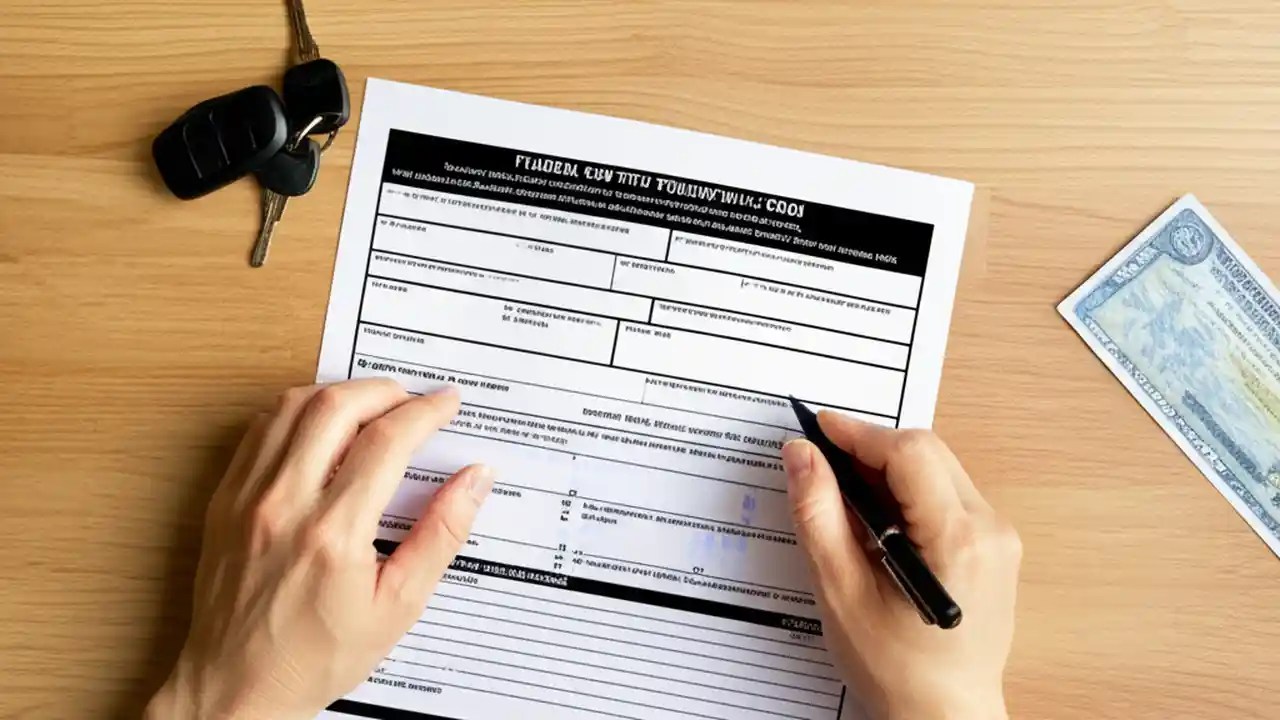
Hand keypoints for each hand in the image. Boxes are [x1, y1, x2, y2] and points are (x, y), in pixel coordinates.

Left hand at [144, 379, 493, 719]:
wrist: (236, 688)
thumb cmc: (315, 656)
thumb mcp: (398, 606)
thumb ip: (441, 535)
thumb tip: (475, 479)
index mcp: (334, 534)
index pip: (387, 442)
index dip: (425, 412)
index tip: (446, 404)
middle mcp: (284, 505)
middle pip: (336, 407)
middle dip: (384, 391)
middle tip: (411, 401)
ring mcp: (246, 499)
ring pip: (291, 407)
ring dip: (338, 393)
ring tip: (369, 406)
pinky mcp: (224, 500)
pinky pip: (259, 431)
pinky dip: (296, 412)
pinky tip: (320, 425)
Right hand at [782, 413, 1020, 719]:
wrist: (943, 714)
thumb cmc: (896, 668)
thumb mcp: (841, 591)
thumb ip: (819, 515)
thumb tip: (802, 456)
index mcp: (957, 541)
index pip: (909, 453)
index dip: (858, 433)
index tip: (818, 429)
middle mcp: (990, 530)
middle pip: (926, 452)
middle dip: (871, 449)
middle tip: (823, 466)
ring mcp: (999, 537)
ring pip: (938, 468)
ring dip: (889, 471)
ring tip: (846, 501)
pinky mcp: (995, 545)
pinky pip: (948, 493)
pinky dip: (908, 492)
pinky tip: (878, 522)